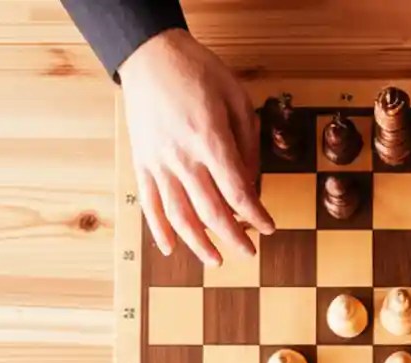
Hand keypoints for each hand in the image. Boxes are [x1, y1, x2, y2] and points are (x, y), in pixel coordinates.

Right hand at [119, 29, 274, 265]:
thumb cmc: (197, 71)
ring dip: (198, 243)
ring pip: (179, 215)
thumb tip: (252, 182)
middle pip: (210, 211)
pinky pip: (149, 203)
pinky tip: (169, 248)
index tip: (269, 227)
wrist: (150, 54)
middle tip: (249, 253)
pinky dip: (158, 229)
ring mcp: (158, 162)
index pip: (237, 190)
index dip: (255, 215)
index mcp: (210, 139)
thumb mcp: (237, 98)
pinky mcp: (142, 162)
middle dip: (233, 237)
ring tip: (215, 260)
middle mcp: (182, 157)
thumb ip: (247, 143)